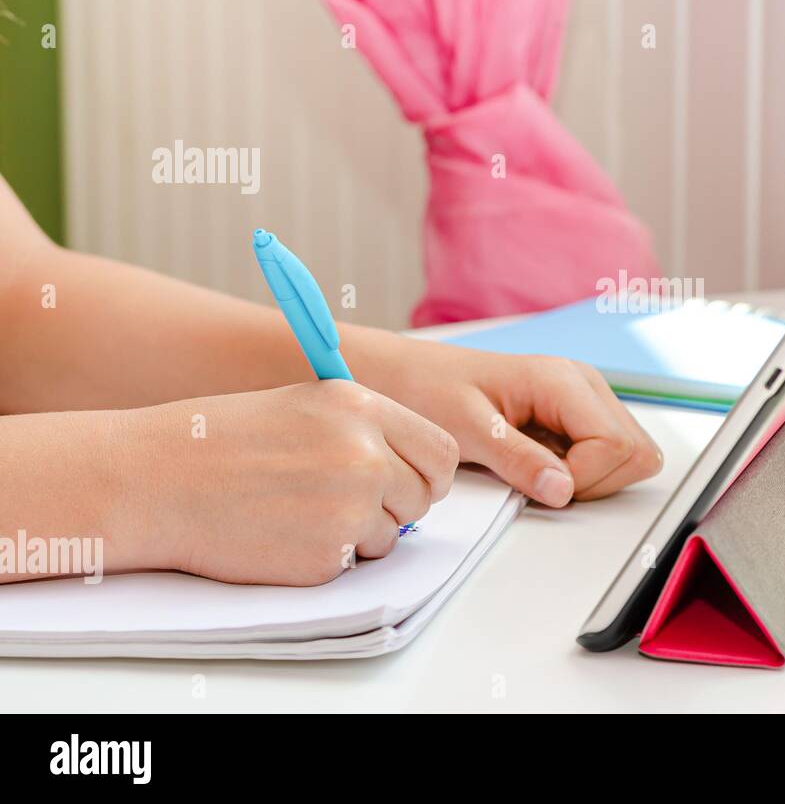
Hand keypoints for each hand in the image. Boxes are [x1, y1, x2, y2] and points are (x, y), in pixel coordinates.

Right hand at [121, 381, 457, 585]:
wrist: (158, 479)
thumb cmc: (226, 439)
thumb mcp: (308, 405)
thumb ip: (370, 429)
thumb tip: (419, 467)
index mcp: (362, 409)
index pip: (442, 452)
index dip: (430, 472)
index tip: (413, 480)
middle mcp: (365, 457)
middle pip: (424, 496)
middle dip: (397, 503)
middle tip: (348, 500)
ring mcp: (348, 510)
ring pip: (391, 534)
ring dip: (359, 532)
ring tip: (300, 509)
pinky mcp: (325, 557)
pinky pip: (353, 564)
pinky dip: (326, 555)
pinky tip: (283, 532)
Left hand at [374, 341, 661, 507]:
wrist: (408, 377)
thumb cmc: (428, 390)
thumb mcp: (465, 428)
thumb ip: (518, 459)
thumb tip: (564, 491)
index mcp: (562, 380)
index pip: (618, 445)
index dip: (584, 478)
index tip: (539, 483)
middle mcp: (585, 385)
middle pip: (638, 453)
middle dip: (597, 482)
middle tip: (543, 481)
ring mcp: (586, 400)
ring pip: (633, 456)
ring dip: (594, 479)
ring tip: (541, 472)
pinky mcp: (579, 416)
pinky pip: (610, 456)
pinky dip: (585, 473)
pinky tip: (543, 465)